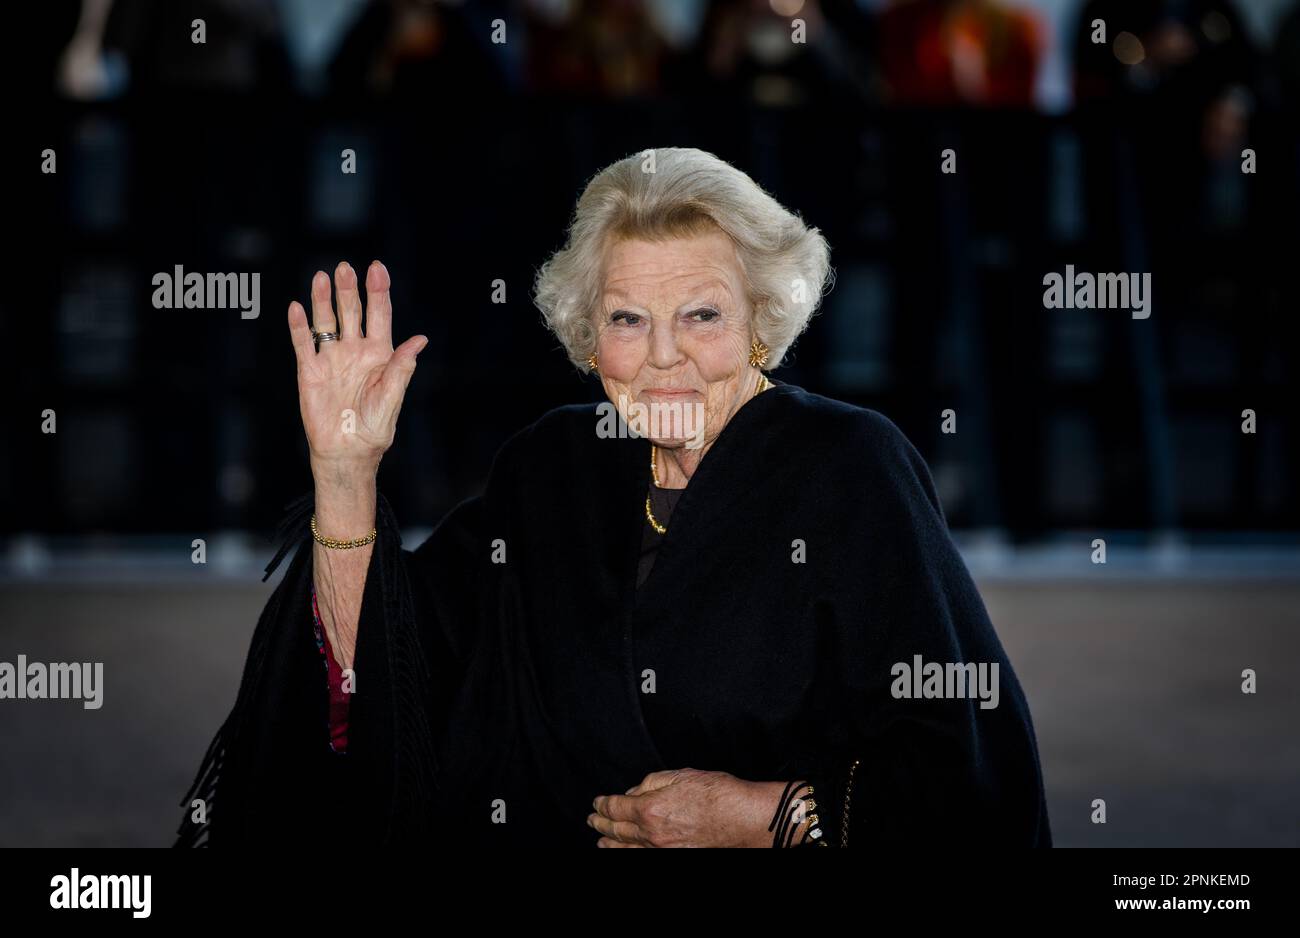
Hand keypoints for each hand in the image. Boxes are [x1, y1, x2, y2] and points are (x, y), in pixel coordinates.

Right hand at [288, 261, 426, 481]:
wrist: (347, 451)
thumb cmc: (374, 427)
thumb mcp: (392, 396)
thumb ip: (402, 367)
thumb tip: (420, 339)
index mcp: (379, 354)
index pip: (379, 315)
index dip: (379, 291)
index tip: (377, 268)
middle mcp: (354, 350)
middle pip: (351, 311)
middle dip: (349, 289)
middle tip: (345, 268)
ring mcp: (331, 358)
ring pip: (326, 321)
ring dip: (323, 299)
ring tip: (321, 277)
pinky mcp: (310, 371)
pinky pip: (303, 343)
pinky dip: (299, 326)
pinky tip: (297, 307)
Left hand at [588, 768, 780, 847]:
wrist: (743, 818)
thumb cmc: (718, 794)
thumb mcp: (680, 775)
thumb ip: (651, 782)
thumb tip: (634, 792)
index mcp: (650, 808)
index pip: (616, 807)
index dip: (603, 804)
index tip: (597, 802)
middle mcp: (652, 833)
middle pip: (617, 830)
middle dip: (602, 824)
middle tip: (593, 820)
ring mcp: (663, 849)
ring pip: (628, 848)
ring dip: (611, 843)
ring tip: (601, 840)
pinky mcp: (676, 856)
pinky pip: (644, 856)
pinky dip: (630, 853)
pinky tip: (625, 850)